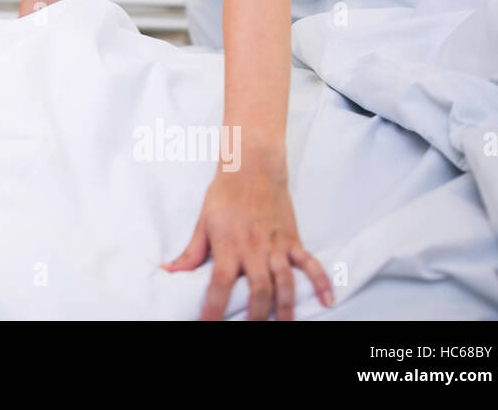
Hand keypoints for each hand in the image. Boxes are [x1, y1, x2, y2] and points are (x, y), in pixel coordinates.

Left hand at [163, 163, 332, 319]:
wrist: (252, 166)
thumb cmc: (224, 194)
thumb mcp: (203, 222)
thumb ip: (190, 253)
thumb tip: (169, 272)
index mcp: (228, 246)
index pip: (220, 285)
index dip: (214, 309)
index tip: (207, 325)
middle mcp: (254, 249)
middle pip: (258, 290)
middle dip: (256, 317)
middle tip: (250, 331)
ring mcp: (276, 245)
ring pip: (284, 283)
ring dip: (286, 309)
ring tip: (285, 326)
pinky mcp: (292, 239)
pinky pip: (311, 264)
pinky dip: (321, 282)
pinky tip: (327, 301)